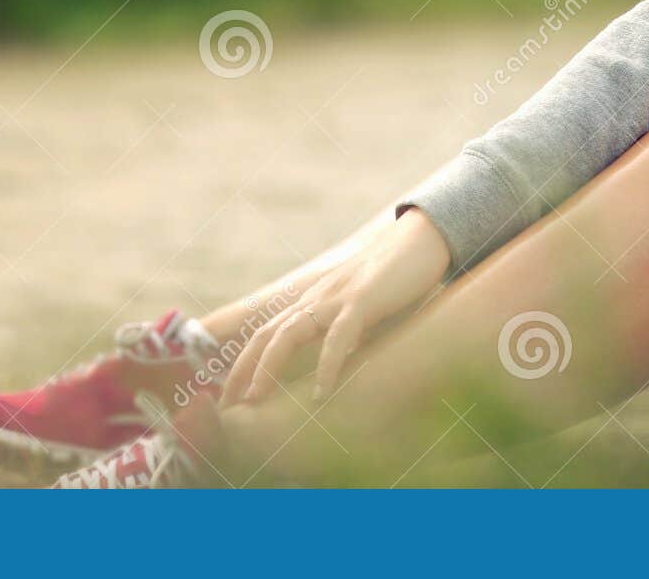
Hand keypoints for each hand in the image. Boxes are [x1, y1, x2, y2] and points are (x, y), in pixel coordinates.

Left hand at [222, 208, 451, 403]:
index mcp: (314, 303)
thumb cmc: (394, 280)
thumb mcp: (362, 313)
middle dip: (242, 370)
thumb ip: (345, 337)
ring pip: (290, 333)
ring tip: (256, 399)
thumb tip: (336, 373)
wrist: (421, 241)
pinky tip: (321, 391)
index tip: (229, 397)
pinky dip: (327, 364)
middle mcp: (317, 299)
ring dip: (268, 367)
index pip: (266, 334)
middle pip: (266, 334)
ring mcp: (337, 298)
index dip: (244, 364)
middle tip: (227, 406)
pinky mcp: (364, 299)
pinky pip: (338, 335)